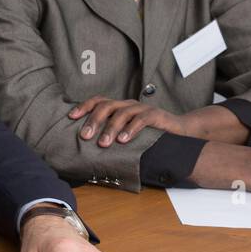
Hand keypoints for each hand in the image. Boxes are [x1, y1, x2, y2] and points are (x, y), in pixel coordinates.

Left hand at [69, 96, 185, 146]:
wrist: (180, 131)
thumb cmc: (149, 134)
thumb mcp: (126, 133)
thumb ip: (111, 136)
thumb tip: (88, 150)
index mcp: (119, 107)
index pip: (98, 101)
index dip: (84, 107)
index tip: (70, 118)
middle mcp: (128, 104)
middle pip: (107, 106)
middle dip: (94, 120)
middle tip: (85, 136)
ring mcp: (141, 108)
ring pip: (122, 113)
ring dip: (110, 128)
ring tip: (103, 143)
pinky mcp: (155, 115)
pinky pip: (141, 119)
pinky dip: (130, 129)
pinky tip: (123, 140)